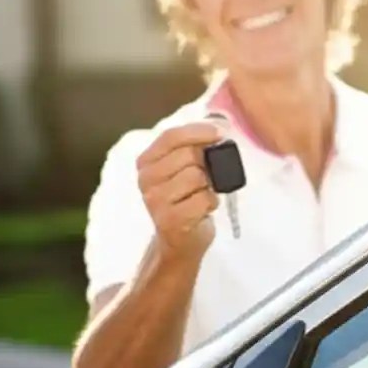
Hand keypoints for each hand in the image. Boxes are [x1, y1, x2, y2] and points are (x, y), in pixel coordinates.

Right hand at [136, 122, 222, 257]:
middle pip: (189, 155)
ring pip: (198, 176)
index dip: (198, 131)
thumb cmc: (185, 200)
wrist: (180, 242)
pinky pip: (204, 198)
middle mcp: (146, 180)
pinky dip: (211, 203)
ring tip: (201, 195)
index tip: (220, 133)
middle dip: (207, 164)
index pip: (171, 136)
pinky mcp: (171, 219)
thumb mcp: (182, 169)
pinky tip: (202, 209)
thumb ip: (193, 147)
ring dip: (209, 186)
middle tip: (207, 177)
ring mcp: (156, 201)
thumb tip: (221, 126)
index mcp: (146, 162)